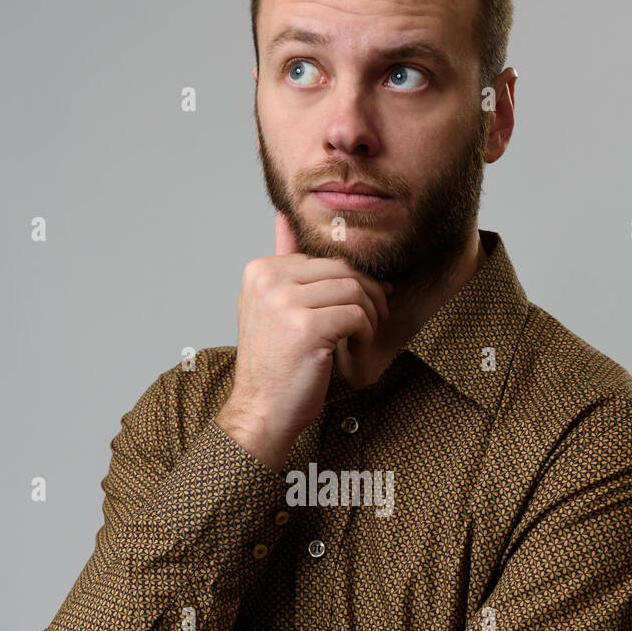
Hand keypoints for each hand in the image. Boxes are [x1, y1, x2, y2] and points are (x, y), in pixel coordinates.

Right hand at [215, 211, 391, 471]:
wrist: (262, 411)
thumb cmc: (275, 365)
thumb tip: (285, 219)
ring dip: (369, 318)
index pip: (324, 258)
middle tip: (370, 324)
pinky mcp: (307, 326)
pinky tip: (352, 353)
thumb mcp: (272, 307)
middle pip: (344, 269)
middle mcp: (269, 279)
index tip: (358, 308)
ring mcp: (286, 301)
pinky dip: (365, 336)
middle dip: (367, 296)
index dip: (350, 283)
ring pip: (355, 290)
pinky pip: (358, 315)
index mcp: (260, 269)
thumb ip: (282, 263)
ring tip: (358, 340)